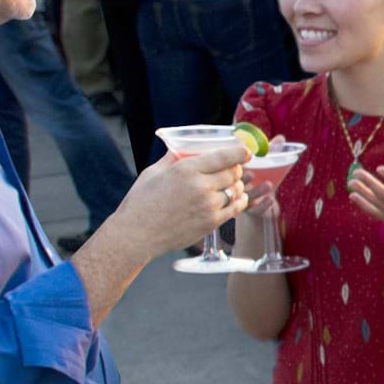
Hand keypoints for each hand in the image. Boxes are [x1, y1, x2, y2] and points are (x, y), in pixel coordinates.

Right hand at [115, 146, 244, 263]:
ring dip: (237, 186)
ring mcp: (208, 206)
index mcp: (186, 170)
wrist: (137, 235)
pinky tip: (235, 199)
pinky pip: (235, 208)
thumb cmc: (141, 203)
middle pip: (233, 173)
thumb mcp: (153, 173)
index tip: (246, 152)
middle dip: (236, 169)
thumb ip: (172, 159)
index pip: (224, 157)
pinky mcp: (211, 223)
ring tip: (231, 185)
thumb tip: (182, 148)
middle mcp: (201, 186)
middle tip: (233, 169)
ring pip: (236, 191)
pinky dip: (238, 202)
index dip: (240, 152)